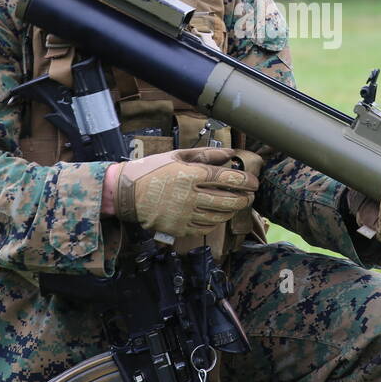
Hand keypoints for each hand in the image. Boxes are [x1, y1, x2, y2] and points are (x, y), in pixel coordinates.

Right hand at [110, 147, 259, 237]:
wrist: (126, 194)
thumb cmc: (151, 171)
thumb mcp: (177, 156)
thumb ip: (206, 155)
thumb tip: (229, 153)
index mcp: (190, 175)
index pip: (228, 178)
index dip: (246, 181)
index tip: (254, 182)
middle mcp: (190, 196)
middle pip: (229, 200)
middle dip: (245, 198)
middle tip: (251, 195)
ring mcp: (184, 214)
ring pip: (219, 216)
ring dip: (232, 211)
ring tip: (236, 204)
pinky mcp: (179, 228)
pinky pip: (206, 227)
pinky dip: (216, 222)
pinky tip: (218, 215)